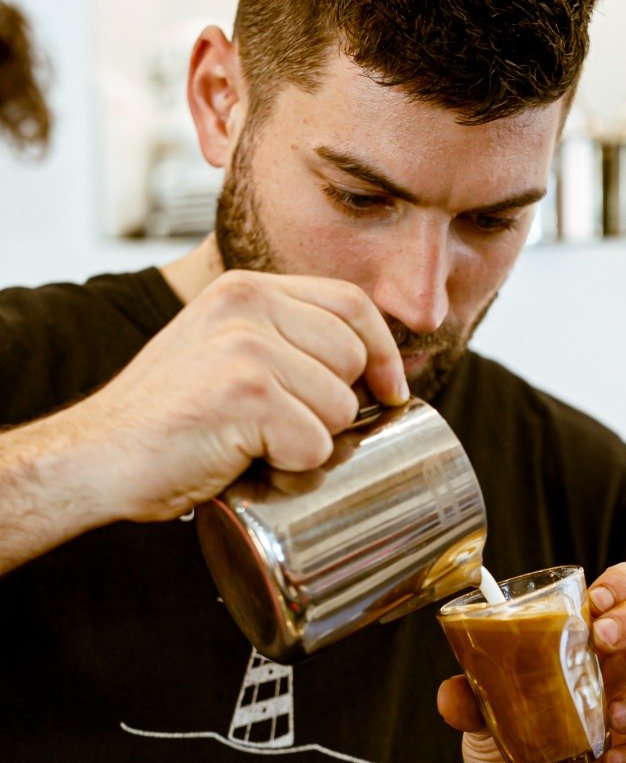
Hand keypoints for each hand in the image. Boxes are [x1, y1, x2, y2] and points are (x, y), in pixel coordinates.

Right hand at [68, 270, 408, 522]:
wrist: (98, 456)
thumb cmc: (168, 423)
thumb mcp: (227, 357)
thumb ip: (286, 346)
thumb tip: (377, 376)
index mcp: (248, 291)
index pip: (353, 305)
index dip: (383, 354)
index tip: (390, 392)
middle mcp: (249, 305)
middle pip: (354, 361)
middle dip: (333, 412)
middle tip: (279, 434)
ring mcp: (246, 347)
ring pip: (340, 409)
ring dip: (307, 447)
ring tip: (254, 450)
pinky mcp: (244, 394)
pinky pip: (313, 446)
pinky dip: (287, 472)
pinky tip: (244, 464)